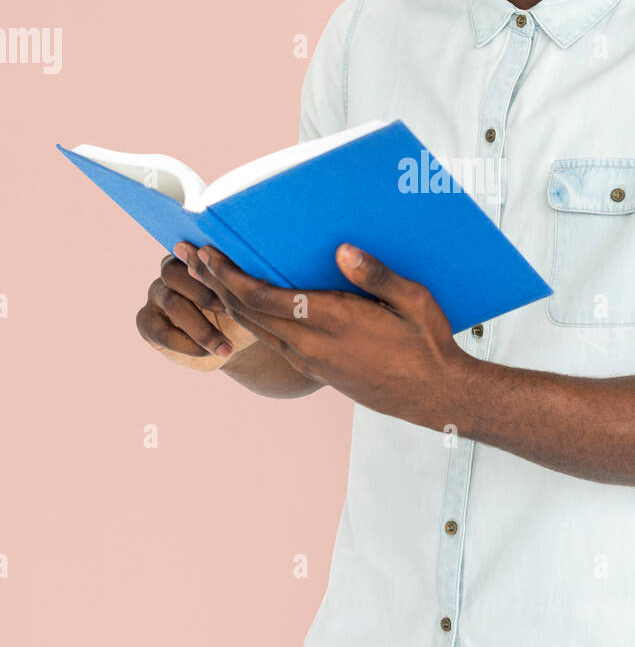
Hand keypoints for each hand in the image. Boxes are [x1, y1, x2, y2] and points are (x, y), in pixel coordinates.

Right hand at [135, 248, 258, 371]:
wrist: (230, 344)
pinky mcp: (147, 322)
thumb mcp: (247, 299)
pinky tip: (207, 353)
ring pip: (172, 303)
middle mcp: (169, 271)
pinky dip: (186, 344)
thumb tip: (255, 275)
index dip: (211, 270)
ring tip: (226, 347)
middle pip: (173, 273)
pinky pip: (160, 331)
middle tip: (230, 312)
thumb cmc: (242, 314)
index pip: (192, 252)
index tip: (236, 289)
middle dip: (203, 294)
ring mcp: (156, 295)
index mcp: (193, 256)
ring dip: (201, 328)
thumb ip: (242, 283)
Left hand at [178, 240, 470, 425]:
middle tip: (188, 256)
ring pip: (254, 329)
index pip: (263, 297)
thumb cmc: (427, 344)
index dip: (229, 274)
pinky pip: (271, 341)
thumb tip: (343, 250)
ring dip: (226, 301)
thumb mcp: (414, 301)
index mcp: (331, 322)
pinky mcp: (315, 371)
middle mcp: (311, 345)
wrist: (434, 396)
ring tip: (206, 276)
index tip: (208, 253)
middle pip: (246, 312)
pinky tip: (244, 306)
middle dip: (214, 282)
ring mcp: (310, 361)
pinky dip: (249, 319)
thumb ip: (376, 275)